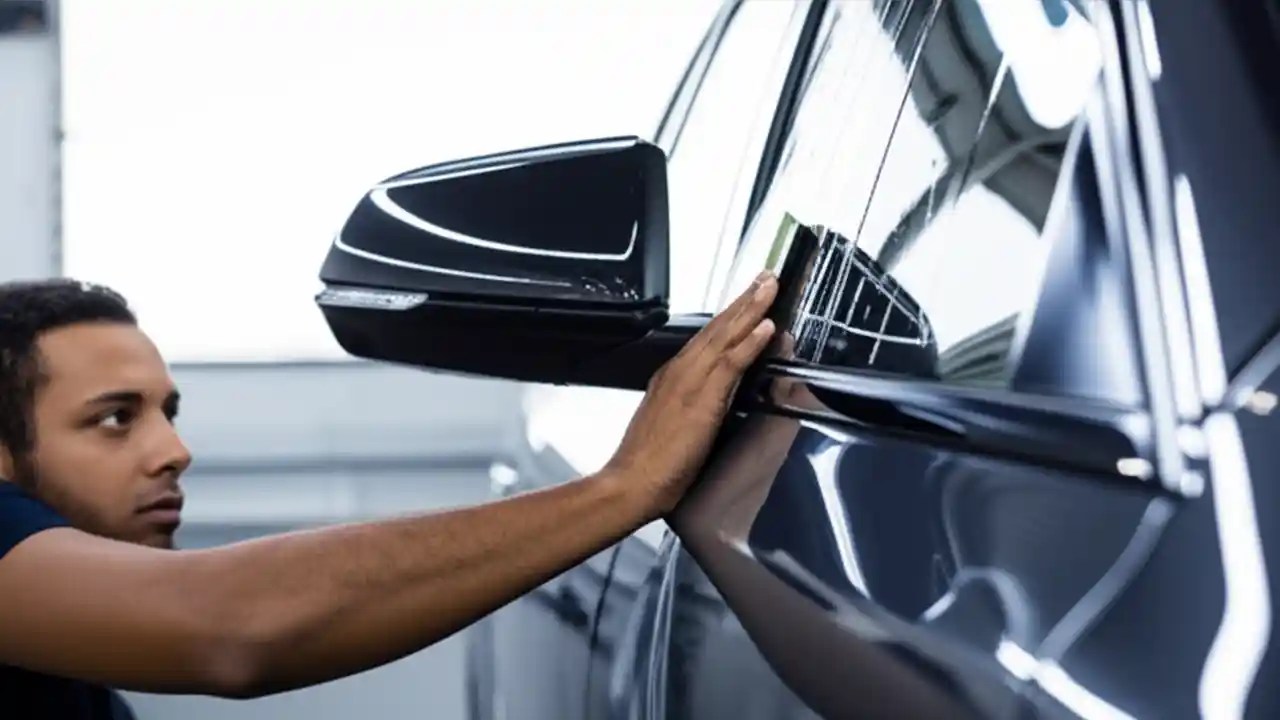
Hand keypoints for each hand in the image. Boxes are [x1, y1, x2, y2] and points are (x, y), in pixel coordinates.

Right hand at [605, 271, 778, 517]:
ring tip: (770, 286)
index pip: (708, 339)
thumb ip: (690, 408)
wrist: (630, 484)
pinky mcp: (701, 399)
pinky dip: (748, 343)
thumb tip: (709, 403)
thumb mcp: (671, 427)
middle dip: (744, 301)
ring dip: (750, 309)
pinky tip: (766, 326)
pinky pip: (730, 363)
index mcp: (673, 377)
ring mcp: (690, 382)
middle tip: (767, 276)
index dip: (731, 317)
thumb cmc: (647, 465)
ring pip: (725, 337)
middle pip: (718, 329)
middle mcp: (681, 372)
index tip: (749, 299)